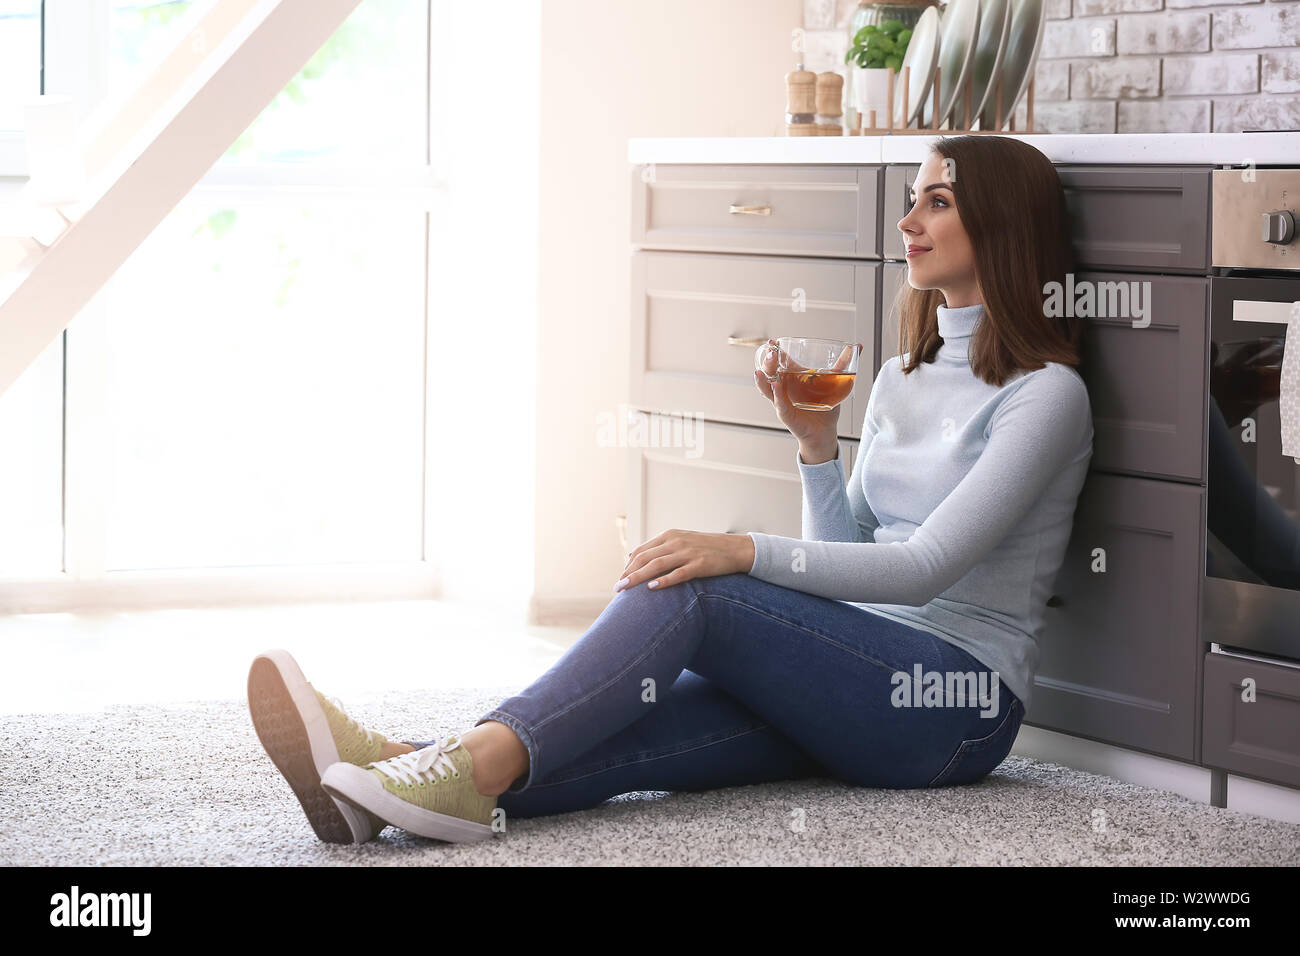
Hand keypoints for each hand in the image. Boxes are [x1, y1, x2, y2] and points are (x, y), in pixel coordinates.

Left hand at [614, 529, 755, 592]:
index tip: (620, 578)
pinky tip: (652, 588)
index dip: (629, 565)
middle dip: (628, 572)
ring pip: (657, 565)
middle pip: (645, 558)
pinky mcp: (700, 564)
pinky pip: (678, 574)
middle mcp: (677, 542)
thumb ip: (659, 547)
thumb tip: (632, 557)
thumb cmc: (707, 547)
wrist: (736, 548)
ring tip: (626, 588)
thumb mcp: (682, 541)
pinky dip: (664, 581)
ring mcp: (688, 553)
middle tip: (617, 587)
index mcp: (670, 536)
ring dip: (638, 577)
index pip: (642, 550)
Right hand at [754, 338, 858, 451]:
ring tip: (762, 369)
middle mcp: (785, 389)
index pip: (780, 362)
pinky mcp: (785, 414)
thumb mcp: (835, 382)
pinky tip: (776, 386)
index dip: (775, 352)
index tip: (774, 341)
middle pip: (770, 372)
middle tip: (771, 350)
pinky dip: (777, 394)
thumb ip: (843, 364)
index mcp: (793, 379)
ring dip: (764, 378)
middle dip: (767, 361)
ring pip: (767, 388)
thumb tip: (858, 346)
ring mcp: (783, 401)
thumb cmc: (825, 407)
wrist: (825, 430)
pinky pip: (778, 403)